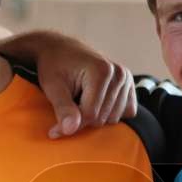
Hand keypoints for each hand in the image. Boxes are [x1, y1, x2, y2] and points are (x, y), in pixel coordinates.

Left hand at [19, 30, 135, 138]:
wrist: (62, 50)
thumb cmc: (54, 67)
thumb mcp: (52, 87)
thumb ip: (62, 109)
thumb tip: (69, 130)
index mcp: (102, 71)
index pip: (90, 114)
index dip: (71, 125)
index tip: (53, 131)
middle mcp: (119, 74)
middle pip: (102, 118)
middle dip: (81, 121)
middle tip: (65, 112)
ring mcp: (127, 79)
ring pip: (114, 118)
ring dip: (94, 117)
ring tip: (79, 102)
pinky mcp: (129, 85)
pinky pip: (126, 112)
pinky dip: (109, 113)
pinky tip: (94, 102)